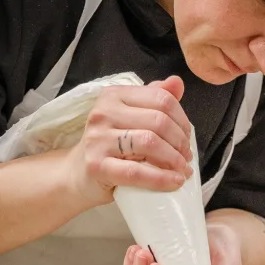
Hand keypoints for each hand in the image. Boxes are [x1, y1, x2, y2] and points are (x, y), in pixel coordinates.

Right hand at [64, 76, 194, 206]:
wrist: (77, 174)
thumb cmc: (109, 144)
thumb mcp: (130, 117)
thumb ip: (154, 99)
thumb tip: (177, 82)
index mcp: (114, 95)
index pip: (161, 99)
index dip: (182, 119)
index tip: (187, 136)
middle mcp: (103, 112)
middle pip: (159, 121)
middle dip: (180, 141)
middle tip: (186, 157)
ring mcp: (98, 139)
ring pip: (150, 142)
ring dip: (174, 159)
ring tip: (182, 169)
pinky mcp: (97, 166)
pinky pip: (137, 172)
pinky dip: (161, 178)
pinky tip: (175, 182)